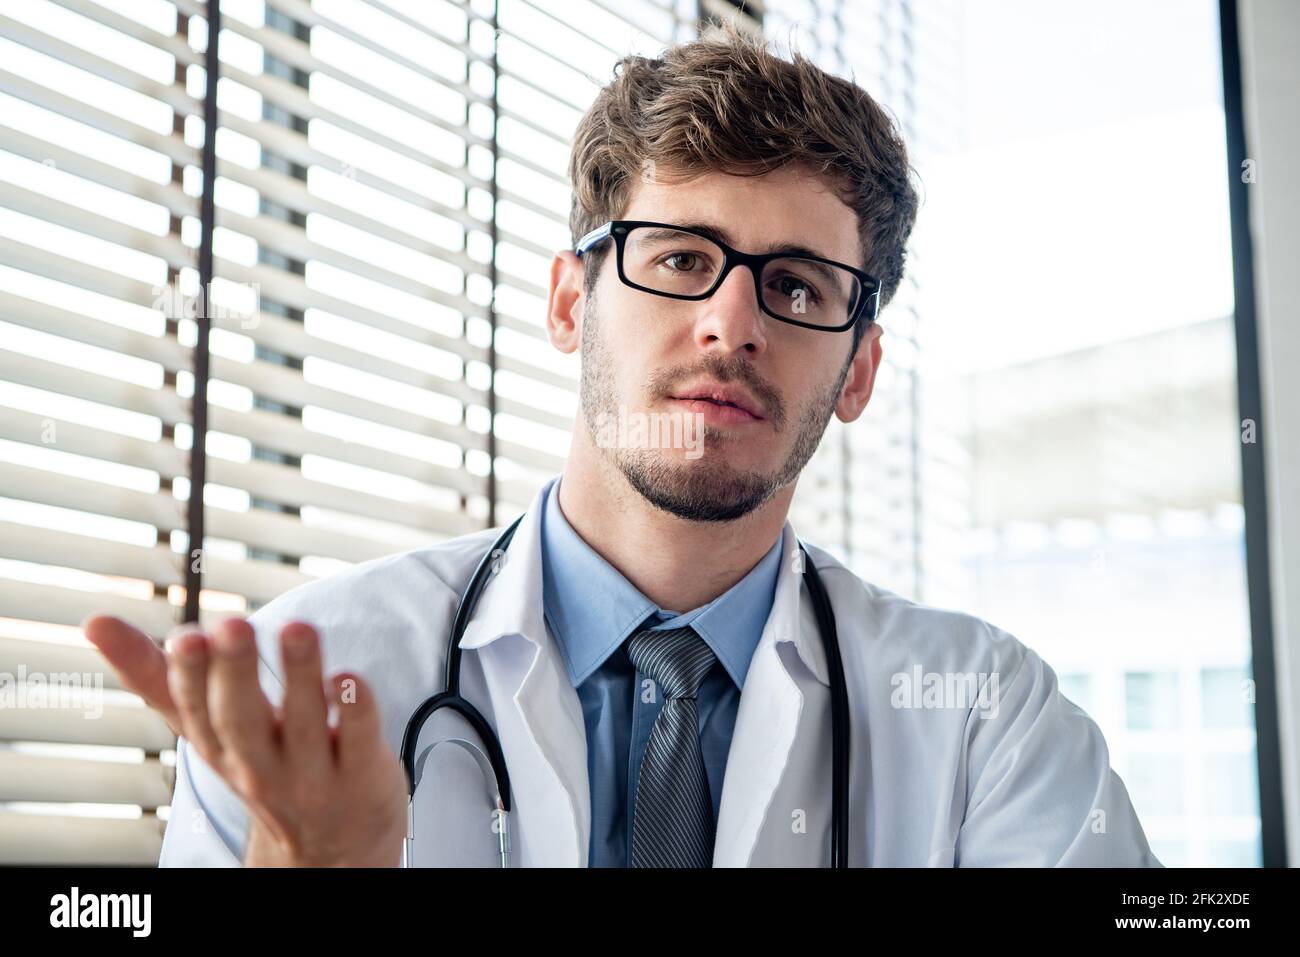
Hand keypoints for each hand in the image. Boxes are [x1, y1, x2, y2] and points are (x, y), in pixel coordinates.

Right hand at [83, 616, 407, 866]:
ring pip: (305, 724)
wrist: (331, 848)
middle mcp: (260, 764)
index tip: (186, 635)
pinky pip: (360, 742)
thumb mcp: (207, 729)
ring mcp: (314, 774)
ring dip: (300, 675)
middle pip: (241, 720)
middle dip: (234, 673)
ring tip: (297, 628)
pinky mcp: (364, 775)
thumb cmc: (264, 766)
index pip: (196, 711)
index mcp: (218, 746)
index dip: (190, 676)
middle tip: (232, 625)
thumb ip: (157, 677)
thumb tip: (93, 624)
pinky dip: (357, 711)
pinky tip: (350, 677)